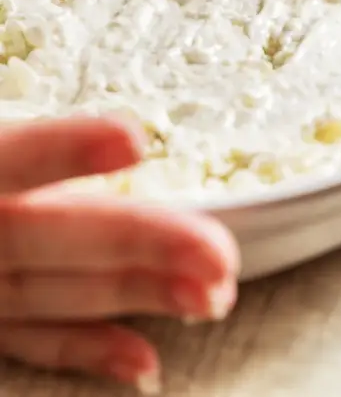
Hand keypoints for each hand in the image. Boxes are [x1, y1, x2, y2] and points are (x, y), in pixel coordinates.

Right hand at [0, 116, 238, 391]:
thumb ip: (13, 136)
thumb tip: (74, 79)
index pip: (6, 158)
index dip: (65, 147)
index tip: (134, 135)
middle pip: (51, 238)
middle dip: (139, 245)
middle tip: (221, 254)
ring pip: (56, 293)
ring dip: (138, 296)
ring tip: (214, 294)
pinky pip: (29, 342)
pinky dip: (85, 350)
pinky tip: (144, 359)